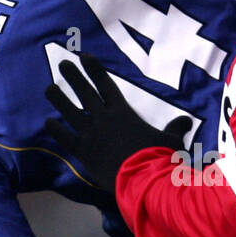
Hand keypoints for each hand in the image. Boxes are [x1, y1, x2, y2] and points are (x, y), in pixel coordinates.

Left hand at [44, 54, 191, 192]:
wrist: (143, 180)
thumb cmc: (159, 158)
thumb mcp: (171, 140)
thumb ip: (175, 128)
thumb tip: (186, 121)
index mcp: (123, 112)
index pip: (106, 85)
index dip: (95, 70)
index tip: (85, 57)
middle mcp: (104, 119)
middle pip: (85, 92)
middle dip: (73, 76)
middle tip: (63, 63)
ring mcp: (91, 135)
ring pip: (70, 112)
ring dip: (58, 99)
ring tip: (48, 88)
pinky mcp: (84, 152)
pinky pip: (66, 137)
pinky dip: (56, 129)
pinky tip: (48, 122)